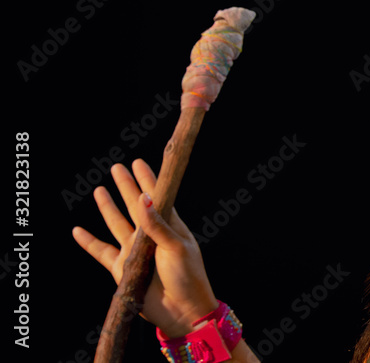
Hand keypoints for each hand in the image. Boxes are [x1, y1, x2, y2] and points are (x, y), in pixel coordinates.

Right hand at [72, 159, 218, 337]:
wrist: (182, 311)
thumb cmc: (187, 276)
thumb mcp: (176, 246)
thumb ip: (157, 224)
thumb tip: (143, 196)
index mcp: (170, 226)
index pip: (157, 196)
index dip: (148, 179)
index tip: (138, 161)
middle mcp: (150, 235)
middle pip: (135, 205)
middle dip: (127, 186)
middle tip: (117, 167)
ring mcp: (134, 251)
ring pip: (117, 224)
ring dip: (108, 207)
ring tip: (99, 189)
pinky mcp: (121, 268)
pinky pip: (101, 252)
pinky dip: (89, 242)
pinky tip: (78, 231)